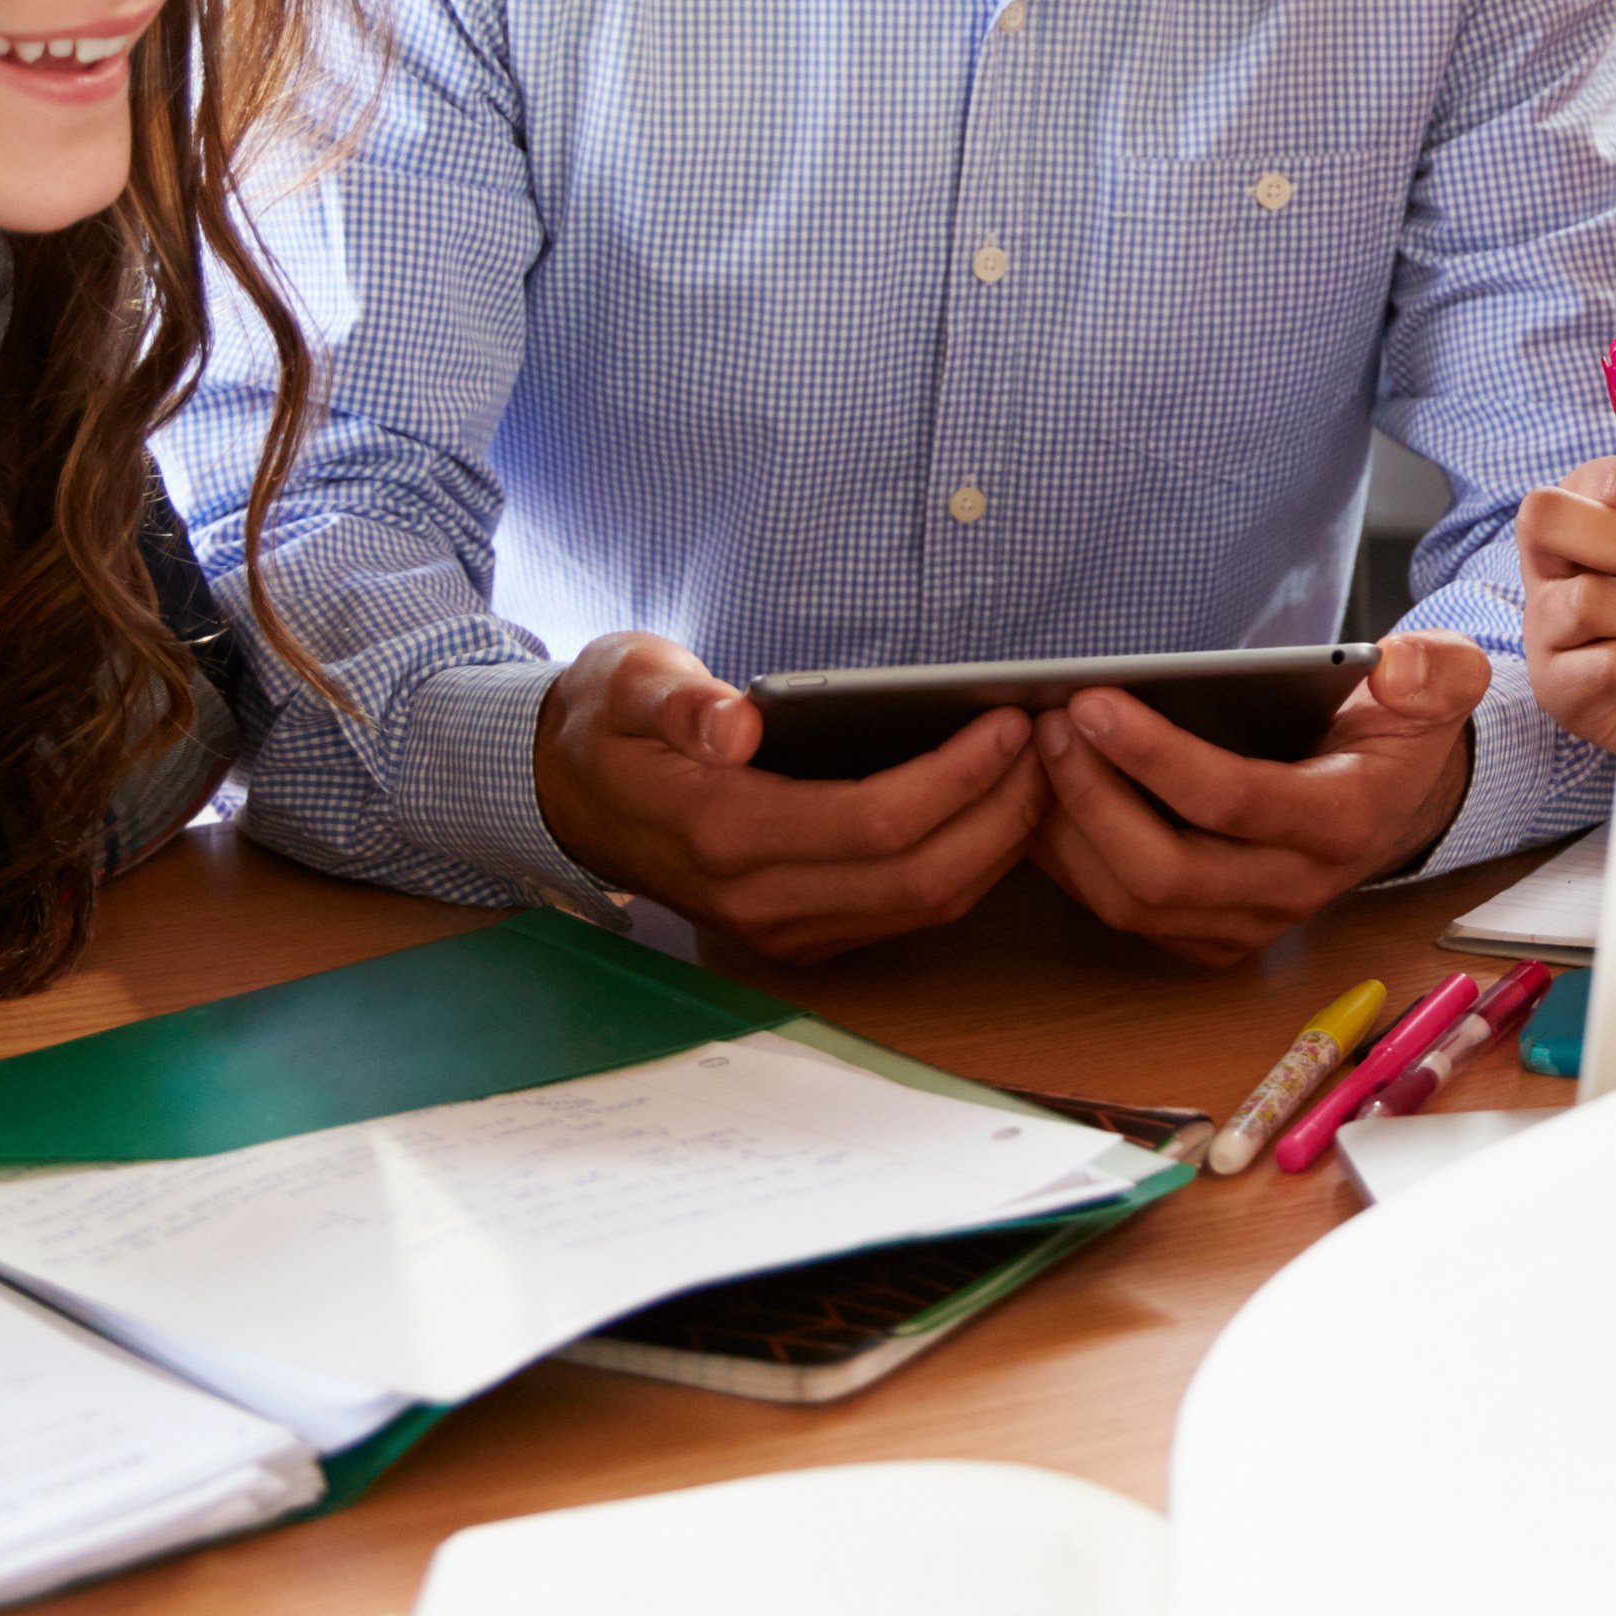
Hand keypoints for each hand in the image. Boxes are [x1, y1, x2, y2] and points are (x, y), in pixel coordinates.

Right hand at [532, 630, 1042, 961]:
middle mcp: (758, 898)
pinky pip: (908, 910)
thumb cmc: (609, 723)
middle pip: (919, 875)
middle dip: (1002, 810)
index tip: (1010, 721)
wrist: (566, 794)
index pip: (874, 822)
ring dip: (997, 842)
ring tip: (1043, 768)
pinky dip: (968, 864)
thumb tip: (733, 725)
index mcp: (722, 833)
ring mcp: (782, 927)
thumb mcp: (627, 682)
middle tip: (1050, 741)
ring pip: (924, 904)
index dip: (957, 776)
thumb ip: (679, 702)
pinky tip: (999, 808)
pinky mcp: (802, 932)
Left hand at [1031, 631, 1488, 963]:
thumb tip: (1398, 666)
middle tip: (1050, 725)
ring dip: (1072, 831)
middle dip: (1093, 796)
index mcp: (1339, 822)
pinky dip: (1073, 862)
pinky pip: (1123, 914)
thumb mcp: (1436, 689)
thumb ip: (1434, 671)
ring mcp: (1247, 923)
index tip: (1092, 701)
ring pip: (1134, 902)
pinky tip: (1045, 799)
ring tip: (1039, 752)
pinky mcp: (1210, 936)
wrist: (1398, 806)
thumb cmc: (1397, 739)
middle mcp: (1291, 889)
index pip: (1233, 801)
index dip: (1155, 756)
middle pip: (1166, 869)